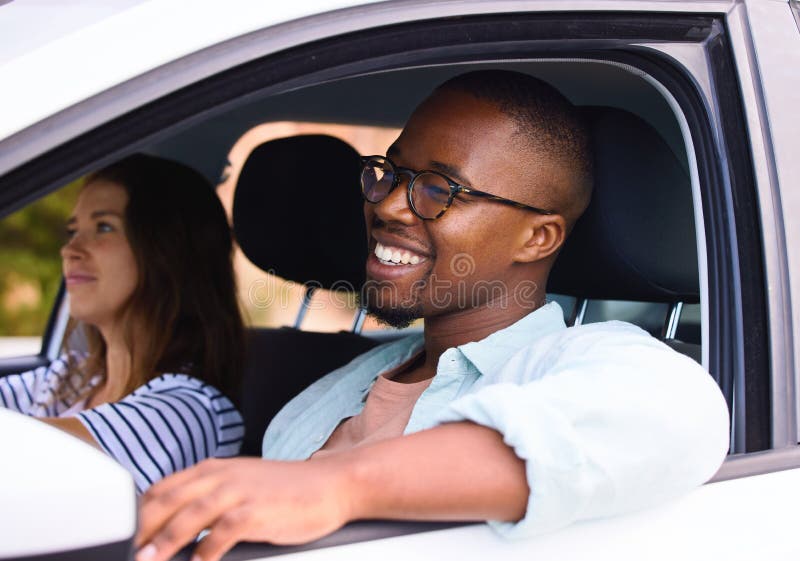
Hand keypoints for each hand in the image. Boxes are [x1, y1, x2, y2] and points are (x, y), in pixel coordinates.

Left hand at [136, 456, 353, 560]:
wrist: (331, 484)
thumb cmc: (285, 491)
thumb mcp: (241, 487)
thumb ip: (208, 500)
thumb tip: (174, 531)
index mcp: (212, 470)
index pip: (161, 491)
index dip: (137, 516)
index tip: (123, 540)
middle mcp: (221, 476)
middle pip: (167, 501)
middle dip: (141, 530)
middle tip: (128, 554)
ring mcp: (239, 491)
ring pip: (188, 516)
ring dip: (163, 542)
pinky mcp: (257, 510)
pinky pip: (221, 533)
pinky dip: (204, 551)